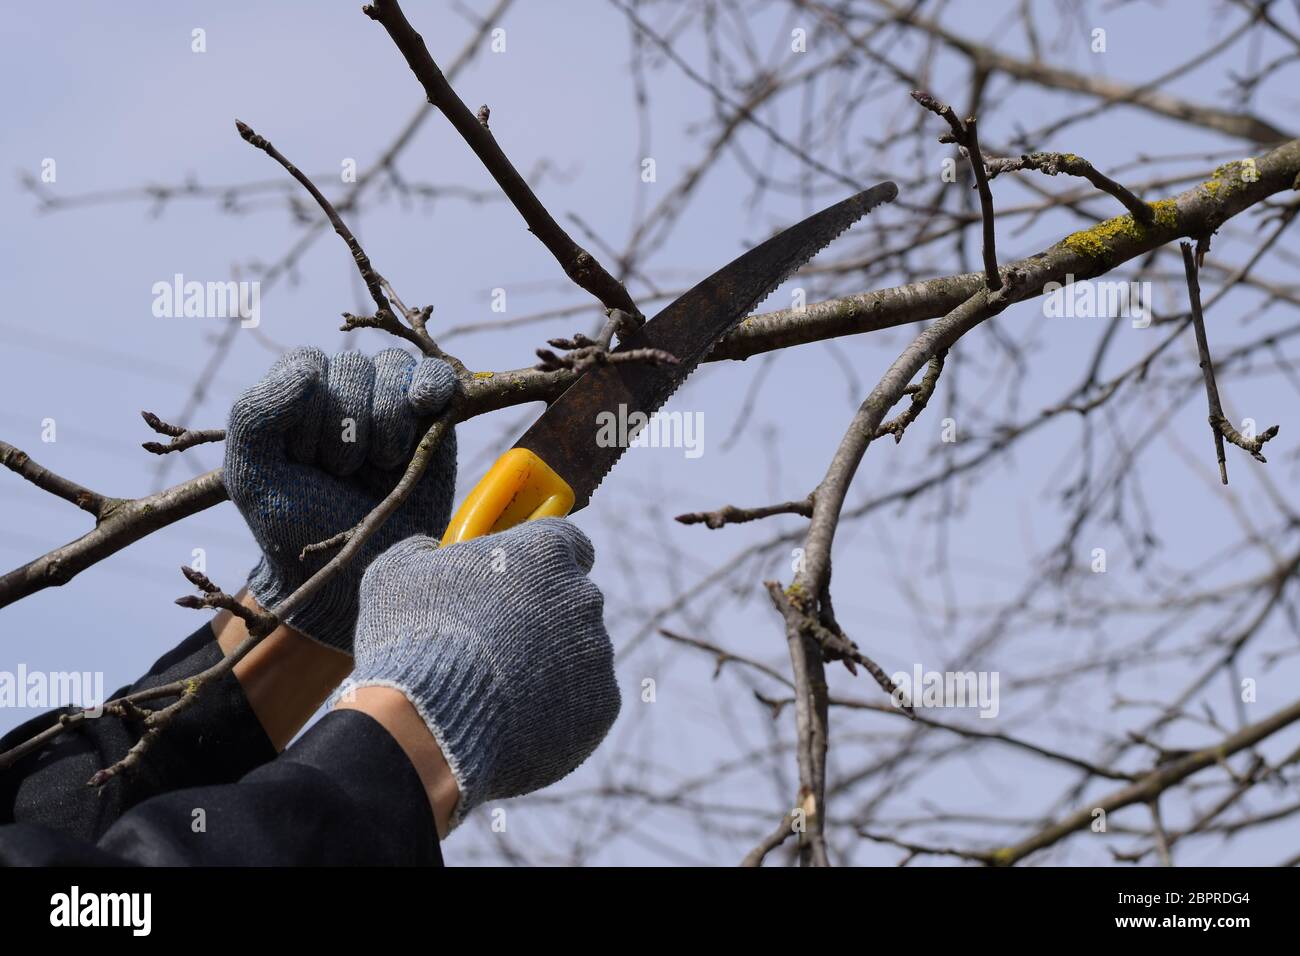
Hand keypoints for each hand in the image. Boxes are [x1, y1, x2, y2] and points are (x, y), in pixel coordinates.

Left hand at [224, 346, 456, 651]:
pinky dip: (431, 385)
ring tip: (379, 464)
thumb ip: (255, 413)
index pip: (307, 363)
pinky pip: (437, 376)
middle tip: (342, 472)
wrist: (355, 572)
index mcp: (295, 395)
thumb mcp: (251, 475)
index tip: (305, 459)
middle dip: (347, 425)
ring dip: (387, 418)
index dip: (309, 409)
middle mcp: (344, 390)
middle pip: (353, 366)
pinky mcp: (433, 418)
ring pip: (395, 368)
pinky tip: (421, 408)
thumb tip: (310, 368)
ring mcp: (391, 401)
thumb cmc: (296, 524)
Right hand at [342, 519, 620, 827]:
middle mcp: (582, 596)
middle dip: (543, 615)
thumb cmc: (411, 640)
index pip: (565, 541)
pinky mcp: (600, 705)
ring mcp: (596, 653)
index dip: (540, 559)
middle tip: (497, 640)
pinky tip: (515, 719)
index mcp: (544, 551)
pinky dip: (557, 707)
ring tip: (496, 688)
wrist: (428, 727)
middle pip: (572, 599)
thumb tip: (432, 552)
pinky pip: (583, 700)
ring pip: (579, 652)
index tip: (519, 576)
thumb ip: (425, 550)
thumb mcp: (396, 573)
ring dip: (549, 663)